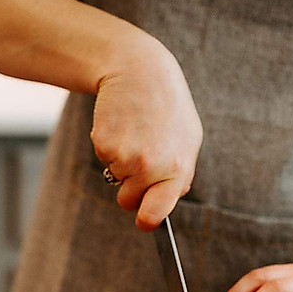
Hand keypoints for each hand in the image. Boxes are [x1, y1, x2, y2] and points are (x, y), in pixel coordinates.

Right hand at [90, 41, 202, 230]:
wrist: (139, 70)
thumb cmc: (167, 105)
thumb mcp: (188, 137)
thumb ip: (181, 172)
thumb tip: (169, 200)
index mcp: (176, 169)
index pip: (156, 213)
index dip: (147, 220)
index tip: (144, 221)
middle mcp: (150, 167)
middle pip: (129, 201)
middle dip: (129, 189)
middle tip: (138, 159)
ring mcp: (125, 157)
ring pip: (114, 178)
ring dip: (120, 161)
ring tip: (135, 132)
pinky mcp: (104, 144)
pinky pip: (103, 158)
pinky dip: (108, 145)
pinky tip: (122, 124)